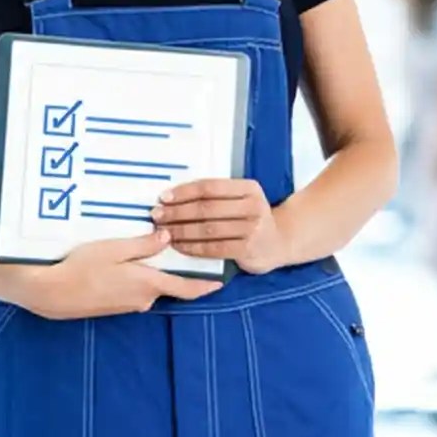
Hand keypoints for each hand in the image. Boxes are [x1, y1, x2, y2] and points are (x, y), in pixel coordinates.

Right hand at [20, 229, 222, 320]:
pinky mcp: (114, 307)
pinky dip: (133, 279)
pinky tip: (117, 267)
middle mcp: (143, 299)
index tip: (221, 280)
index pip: (186, 287)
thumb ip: (142, 245)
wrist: (52, 293)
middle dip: (169, 268)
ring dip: (147, 272)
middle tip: (168, 246)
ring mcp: (129, 305)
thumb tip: (167, 238)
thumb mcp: (113, 249)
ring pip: (147, 286)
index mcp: (148, 283)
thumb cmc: (81, 268)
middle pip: (166, 283)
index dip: (206, 285)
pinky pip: (132, 290)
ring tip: (135, 253)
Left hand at [152, 179, 288, 274]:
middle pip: (206, 208)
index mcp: (249, 188)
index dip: (183, 192)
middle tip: (157, 216)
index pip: (210, 187)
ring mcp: (253, 229)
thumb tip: (172, 197)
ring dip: (181, 230)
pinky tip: (179, 246)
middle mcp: (253, 206)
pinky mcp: (249, 250)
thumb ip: (215, 196)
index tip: (163, 197)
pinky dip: (193, 247)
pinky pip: (214, 248)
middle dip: (177, 212)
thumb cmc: (249, 218)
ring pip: (208, 229)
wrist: (280, 242)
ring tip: (163, 232)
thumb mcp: (240, 200)